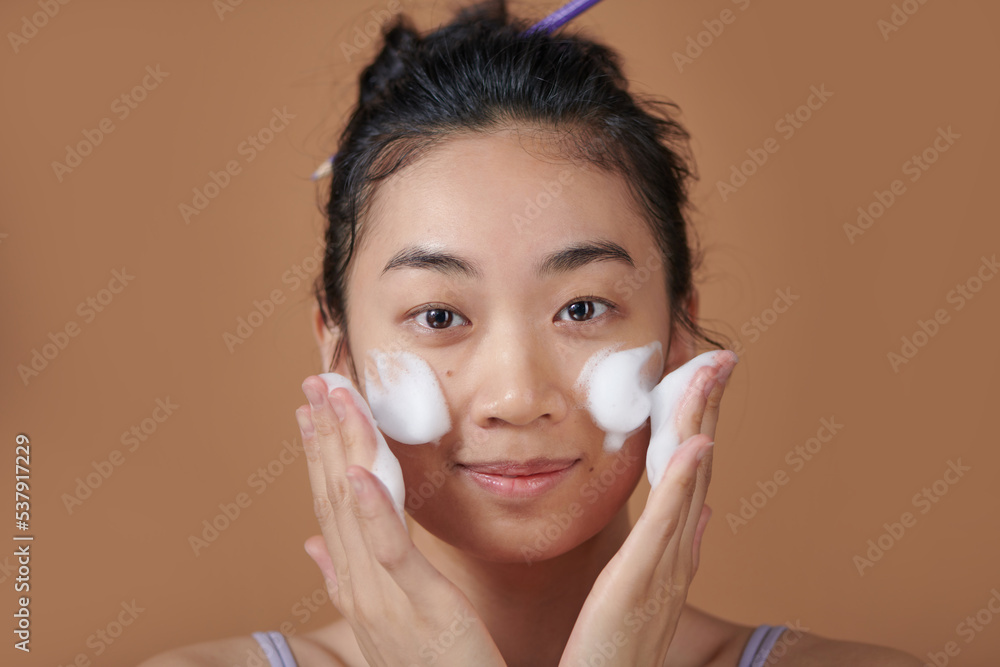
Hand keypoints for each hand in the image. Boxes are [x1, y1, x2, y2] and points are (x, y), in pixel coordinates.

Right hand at [297, 376, 506, 666]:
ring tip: (332, 399)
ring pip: (353, 510)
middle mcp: (360, 587)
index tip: (310, 407)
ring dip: (341, 449)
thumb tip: (313, 542)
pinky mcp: (419, 606)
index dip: (319, 452)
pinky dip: (371, 508)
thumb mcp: (381, 618)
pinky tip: (360, 469)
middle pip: (334, 496)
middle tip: (316, 380)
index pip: (330, 505)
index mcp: (355, 584)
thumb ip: (346, 575)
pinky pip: (389, 550)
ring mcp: (383, 598)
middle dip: (325, 435)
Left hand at [559, 351, 737, 666]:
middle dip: (709, 404)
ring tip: (710, 372)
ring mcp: (666, 564)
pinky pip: (668, 524)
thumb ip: (674, 543)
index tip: (700, 369)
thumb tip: (700, 507)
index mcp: (675, 543)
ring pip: (690, 479)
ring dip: (702, 422)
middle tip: (720, 353)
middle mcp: (680, 548)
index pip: (690, 466)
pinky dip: (685, 482)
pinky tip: (696, 444)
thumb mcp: (645, 583)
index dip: (697, 415)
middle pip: (699, 461)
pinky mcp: (642, 580)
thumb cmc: (615, 644)